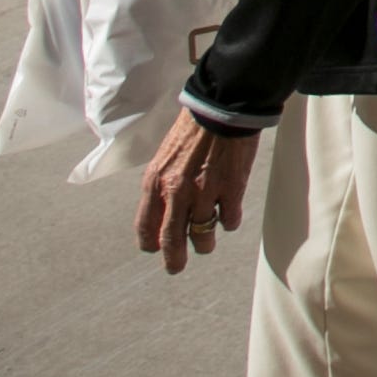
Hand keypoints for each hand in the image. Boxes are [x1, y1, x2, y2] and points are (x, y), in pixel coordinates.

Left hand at [135, 113, 259, 274]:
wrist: (222, 109)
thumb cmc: (193, 129)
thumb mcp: (165, 157)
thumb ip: (162, 186)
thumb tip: (165, 212)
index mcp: (155, 182)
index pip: (145, 227)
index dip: (150, 244)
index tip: (156, 250)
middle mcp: (176, 192)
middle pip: (171, 241)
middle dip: (174, 259)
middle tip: (176, 267)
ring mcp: (205, 194)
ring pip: (202, 236)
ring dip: (205, 242)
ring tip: (208, 242)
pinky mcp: (231, 191)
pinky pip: (229, 221)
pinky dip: (228, 221)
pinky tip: (229, 214)